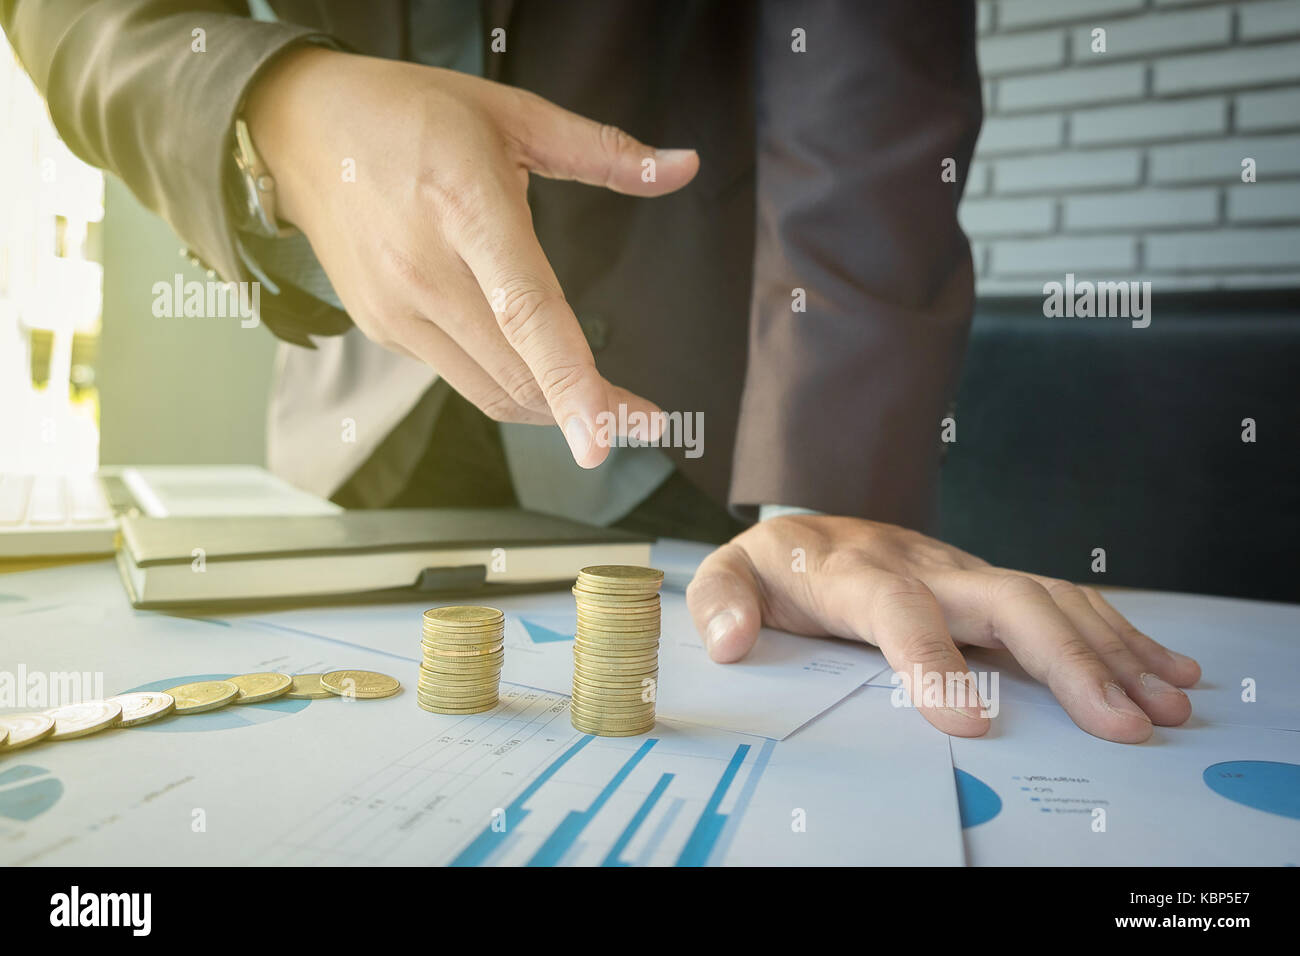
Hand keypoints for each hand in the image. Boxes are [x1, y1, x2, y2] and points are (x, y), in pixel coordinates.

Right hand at [244, 46, 695, 465]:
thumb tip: (684, 167)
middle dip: (587, 411)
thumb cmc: (412, 114)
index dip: (570, 382)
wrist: (301, 129)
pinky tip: (537, 371)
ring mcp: (397, 307)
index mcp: (465, 207)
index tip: (606, 437)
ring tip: (602, 409)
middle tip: (642, 421)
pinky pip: (461, 378)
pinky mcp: (382, 329)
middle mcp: (424, 269)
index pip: (527, 312)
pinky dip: (509, 387)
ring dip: (551, 409)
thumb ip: (605, 150)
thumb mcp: (514, 112)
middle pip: (517, 371)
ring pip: (490, 390)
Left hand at [686, 515, 1201, 742]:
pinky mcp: (991, 585)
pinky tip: (1163, 667)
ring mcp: (966, 573)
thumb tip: (729, 641)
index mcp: (858, 572)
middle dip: (1067, 662)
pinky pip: (1063, 601)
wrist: (812, 527)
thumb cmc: (778, 565)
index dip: (934, 660)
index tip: (967, 722)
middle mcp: (925, 567)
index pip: (900, 613)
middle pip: (1006, 602)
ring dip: (1111, 652)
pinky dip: (1118, 634)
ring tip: (1163, 703)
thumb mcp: (730, 574)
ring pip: (1050, 600)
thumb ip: (721, 601)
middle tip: (1119, 723)